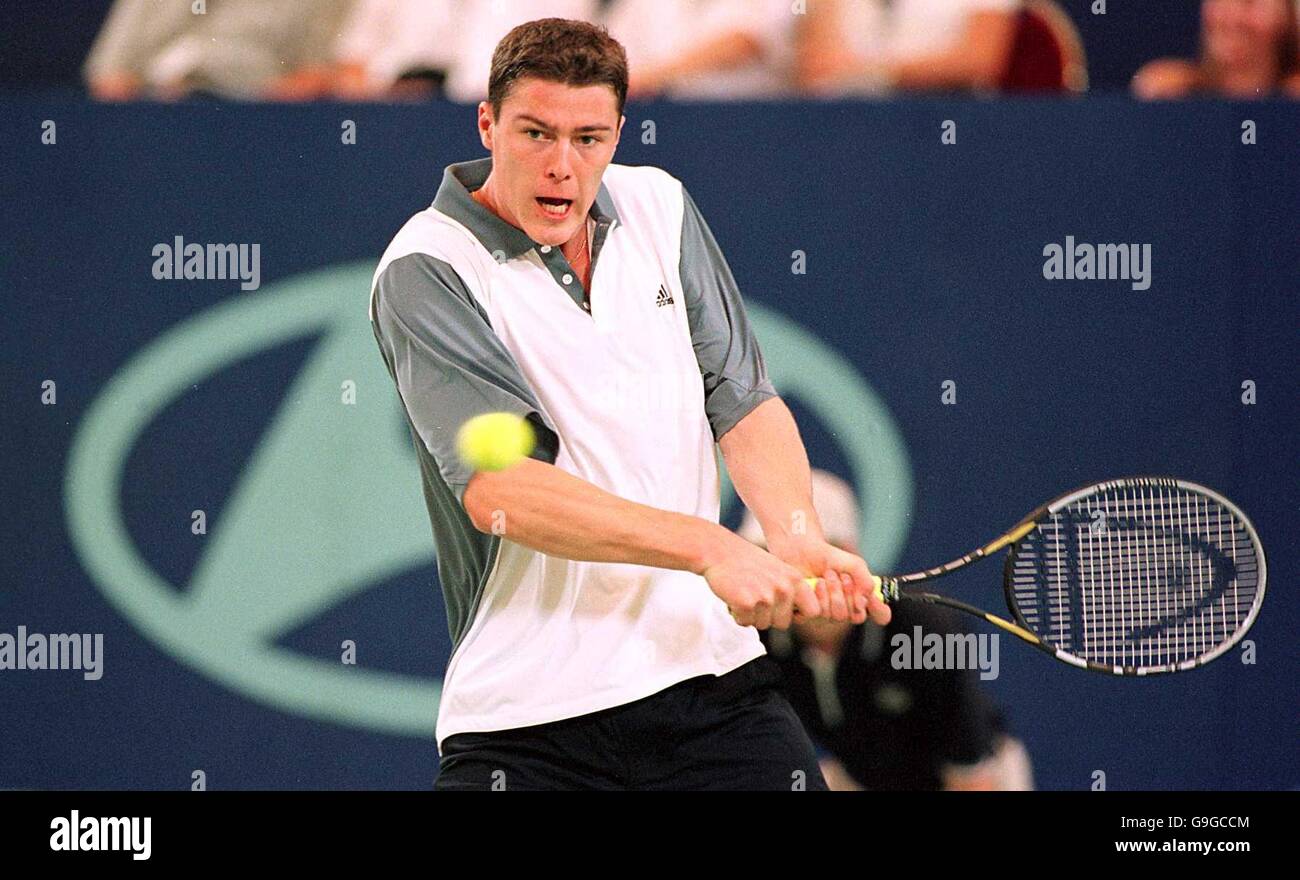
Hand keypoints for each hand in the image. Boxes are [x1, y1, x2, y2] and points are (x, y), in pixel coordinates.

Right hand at [702, 533, 820, 629]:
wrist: (719, 551)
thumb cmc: (746, 561)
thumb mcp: (778, 570)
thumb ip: (790, 589)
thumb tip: (800, 613)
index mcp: (795, 579)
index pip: (812, 611)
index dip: (798, 615)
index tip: (784, 611)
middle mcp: (784, 589)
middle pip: (783, 623)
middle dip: (768, 617)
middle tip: (754, 599)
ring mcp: (766, 597)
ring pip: (763, 624)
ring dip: (751, 616)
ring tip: (743, 594)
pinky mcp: (747, 603)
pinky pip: (745, 623)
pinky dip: (737, 614)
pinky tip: (734, 597)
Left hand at [766, 534, 890, 626]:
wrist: (798, 550)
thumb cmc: (826, 557)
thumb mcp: (852, 562)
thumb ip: (865, 578)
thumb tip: (865, 600)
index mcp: (859, 598)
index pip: (879, 614)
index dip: (879, 611)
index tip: (871, 599)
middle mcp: (845, 609)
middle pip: (857, 616)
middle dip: (849, 593)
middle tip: (841, 576)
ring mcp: (826, 614)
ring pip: (838, 616)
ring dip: (834, 592)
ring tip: (826, 575)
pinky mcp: (807, 614)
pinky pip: (819, 615)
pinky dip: (820, 596)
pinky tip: (815, 584)